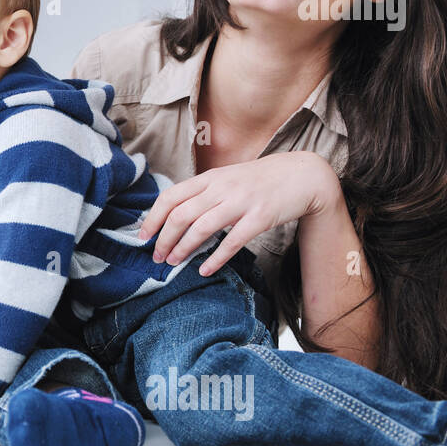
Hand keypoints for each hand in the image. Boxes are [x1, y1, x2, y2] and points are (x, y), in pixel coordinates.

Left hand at [136, 151, 341, 275]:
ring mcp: (241, 202)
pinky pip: (232, 242)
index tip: (143, 236)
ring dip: (183, 248)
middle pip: (181, 214)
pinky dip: (215, 258)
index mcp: (210, 178)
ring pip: (202, 227)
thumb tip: (174, 214)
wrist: (303, 175)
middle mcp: (222, 188)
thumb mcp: (227, 179)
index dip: (153, 217)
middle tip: (156, 257)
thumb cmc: (259, 181)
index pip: (171, 196)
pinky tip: (204, 270)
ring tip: (173, 262)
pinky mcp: (260, 218)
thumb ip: (203, 193)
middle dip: (164, 238)